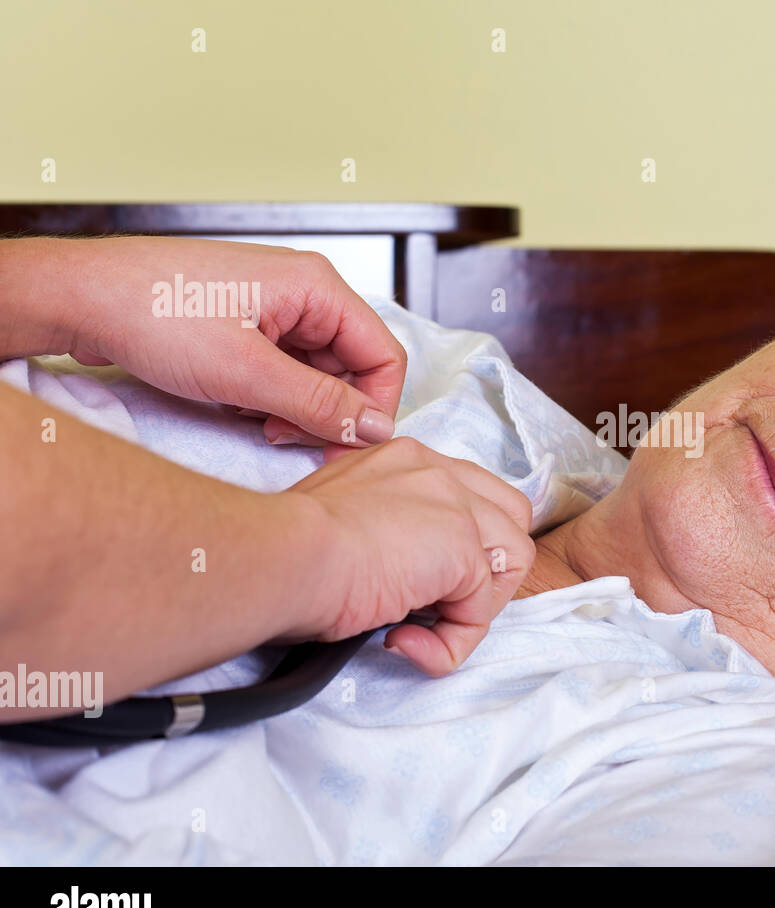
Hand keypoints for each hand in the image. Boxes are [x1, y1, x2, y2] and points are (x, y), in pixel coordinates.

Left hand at [54, 236, 406, 456]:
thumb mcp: (248, 374)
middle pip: (351, 367)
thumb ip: (322, 405)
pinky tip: (237, 402)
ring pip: (317, 373)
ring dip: (295, 406)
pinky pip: (285, 369)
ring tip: (255, 418)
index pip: (384, 355)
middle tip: (289, 437)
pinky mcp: (250, 324)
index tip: (349, 445)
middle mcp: (304, 292)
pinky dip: (270, 395)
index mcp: (317, 287)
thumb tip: (374, 428)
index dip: (373, 408)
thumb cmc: (153, 312)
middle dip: (326, 410)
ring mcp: (276, 307)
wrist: (81, 298)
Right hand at [287, 437, 534, 675]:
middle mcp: (438, 472)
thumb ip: (385, 536)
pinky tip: (404, 642)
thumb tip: (401, 578)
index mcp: (406, 460)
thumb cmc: (290, 549)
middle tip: (439, 604)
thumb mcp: (344, 526)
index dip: (460, 546)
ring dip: (473, 607)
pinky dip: (451, 641)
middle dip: (489, 568)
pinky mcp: (464, 550)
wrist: (284, 556)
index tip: (420, 582)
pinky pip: (481, 611)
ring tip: (421, 627)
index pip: (468, 496)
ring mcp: (457, 508)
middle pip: (511, 517)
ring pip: (512, 560)